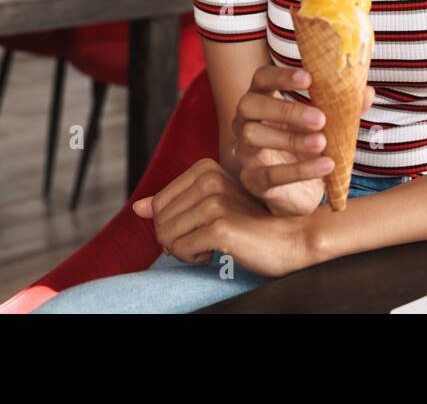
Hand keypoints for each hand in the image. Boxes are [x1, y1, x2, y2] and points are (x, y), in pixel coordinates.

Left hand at [131, 158, 314, 277]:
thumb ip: (173, 204)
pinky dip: (193, 259)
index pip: (158, 204)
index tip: (204, 225)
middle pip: (159, 221)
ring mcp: (215, 201)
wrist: (289, 238)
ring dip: (186, 250)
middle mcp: (209, 179)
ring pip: (166, 237)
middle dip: (177, 239)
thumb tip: (137, 209)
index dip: (174, 224)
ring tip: (214, 244)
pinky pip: (180, 250)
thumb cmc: (249, 224)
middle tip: (208, 238)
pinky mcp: (220, 226)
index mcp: (205, 168)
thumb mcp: (210, 207)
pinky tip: (217, 253)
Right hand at [232, 63, 374, 216]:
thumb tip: (367, 92)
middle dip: (285, 109)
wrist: (300, 190)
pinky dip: (299, 170)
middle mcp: (245, 121)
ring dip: (290, 138)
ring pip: (253, 136)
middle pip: (250, 104)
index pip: (262, 78)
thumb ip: (344, 107)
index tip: (308, 77)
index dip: (281, 76)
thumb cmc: (308, 145)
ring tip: (322, 143)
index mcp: (263, 98)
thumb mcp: (327, 124)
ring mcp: (245, 150)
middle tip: (321, 118)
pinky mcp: (253, 179)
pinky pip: (269, 173)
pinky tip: (326, 166)